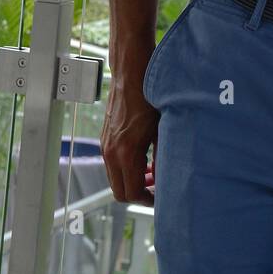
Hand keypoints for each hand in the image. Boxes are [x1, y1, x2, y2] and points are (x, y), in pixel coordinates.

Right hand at [101, 81, 158, 204]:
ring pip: (115, 178)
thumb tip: (166, 179)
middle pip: (119, 191)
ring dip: (132, 180)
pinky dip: (126, 168)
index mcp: (125, 152)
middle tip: (156, 187)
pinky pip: (112, 164)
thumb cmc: (149, 96)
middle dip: (138, 193)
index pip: (131, 193)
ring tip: (152, 172)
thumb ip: (163, 158)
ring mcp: (105, 145)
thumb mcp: (162, 129)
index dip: (147, 199)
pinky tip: (143, 157)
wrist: (131, 74)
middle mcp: (110, 152)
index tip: (160, 197)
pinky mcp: (105, 138)